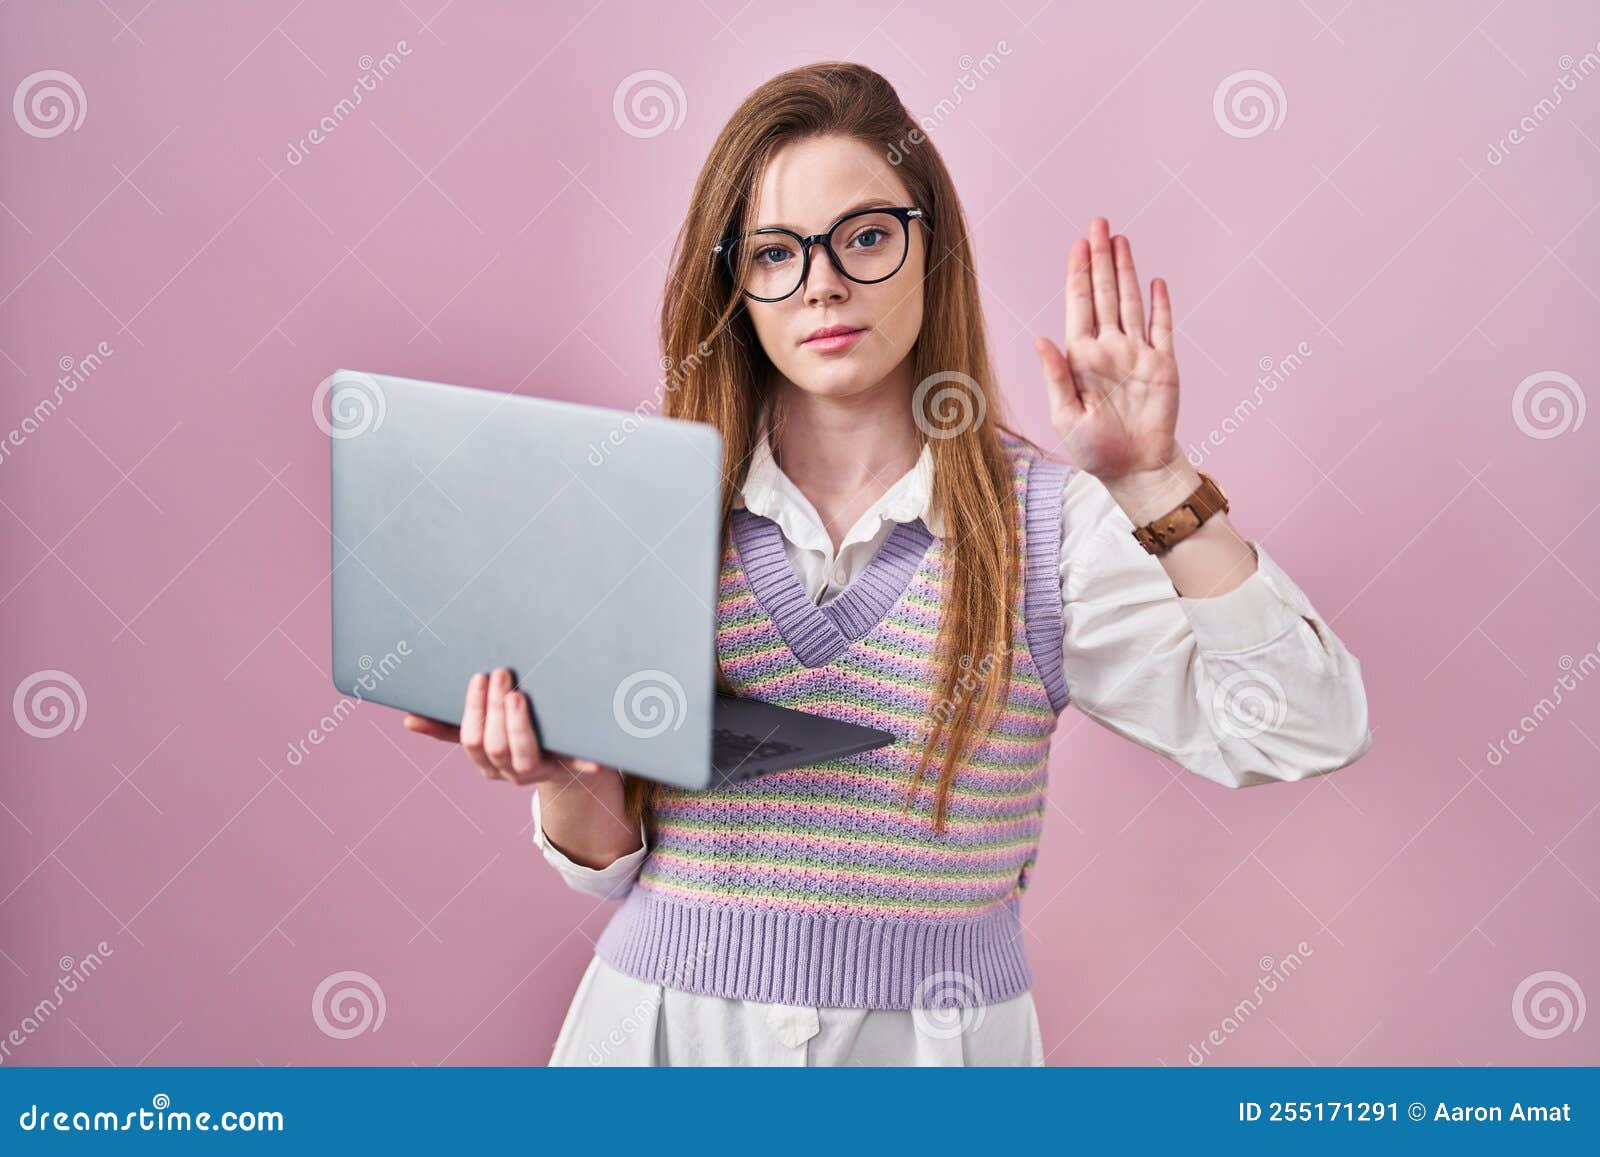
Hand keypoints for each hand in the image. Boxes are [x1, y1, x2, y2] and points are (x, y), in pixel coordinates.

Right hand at [402, 667, 617, 786]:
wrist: (567, 766)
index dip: (473, 711)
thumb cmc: (518, 737)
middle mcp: (509, 771)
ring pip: (522, 757)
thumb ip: (450, 727)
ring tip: (520, 694)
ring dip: (518, 725)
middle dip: (494, 710)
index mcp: (487, 761)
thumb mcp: (485, 731)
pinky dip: (585, 761)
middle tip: (501, 673)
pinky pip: (577, 766)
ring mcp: (540, 772)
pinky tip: (595, 755)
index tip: (478, 678)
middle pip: (494, 746)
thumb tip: (408, 720)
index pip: (471, 740)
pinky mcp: (570, 769)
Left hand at [1034, 216, 1182, 485]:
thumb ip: (1055, 375)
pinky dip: (1160, 303)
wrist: (1135, 469)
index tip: (1078, 244)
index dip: (1078, 274)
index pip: (1079, 305)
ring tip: (1120, 239)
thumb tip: (1039, 339)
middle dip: (1100, 258)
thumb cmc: (1095, 449)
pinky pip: (1162, 327)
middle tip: (1098, 223)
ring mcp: (1137, 353)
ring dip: (1126, 270)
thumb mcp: (1066, 415)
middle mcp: (1109, 348)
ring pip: (1131, 301)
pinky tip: (1154, 280)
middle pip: (1105, 293)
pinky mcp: (1163, 364)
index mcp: (1082, 357)